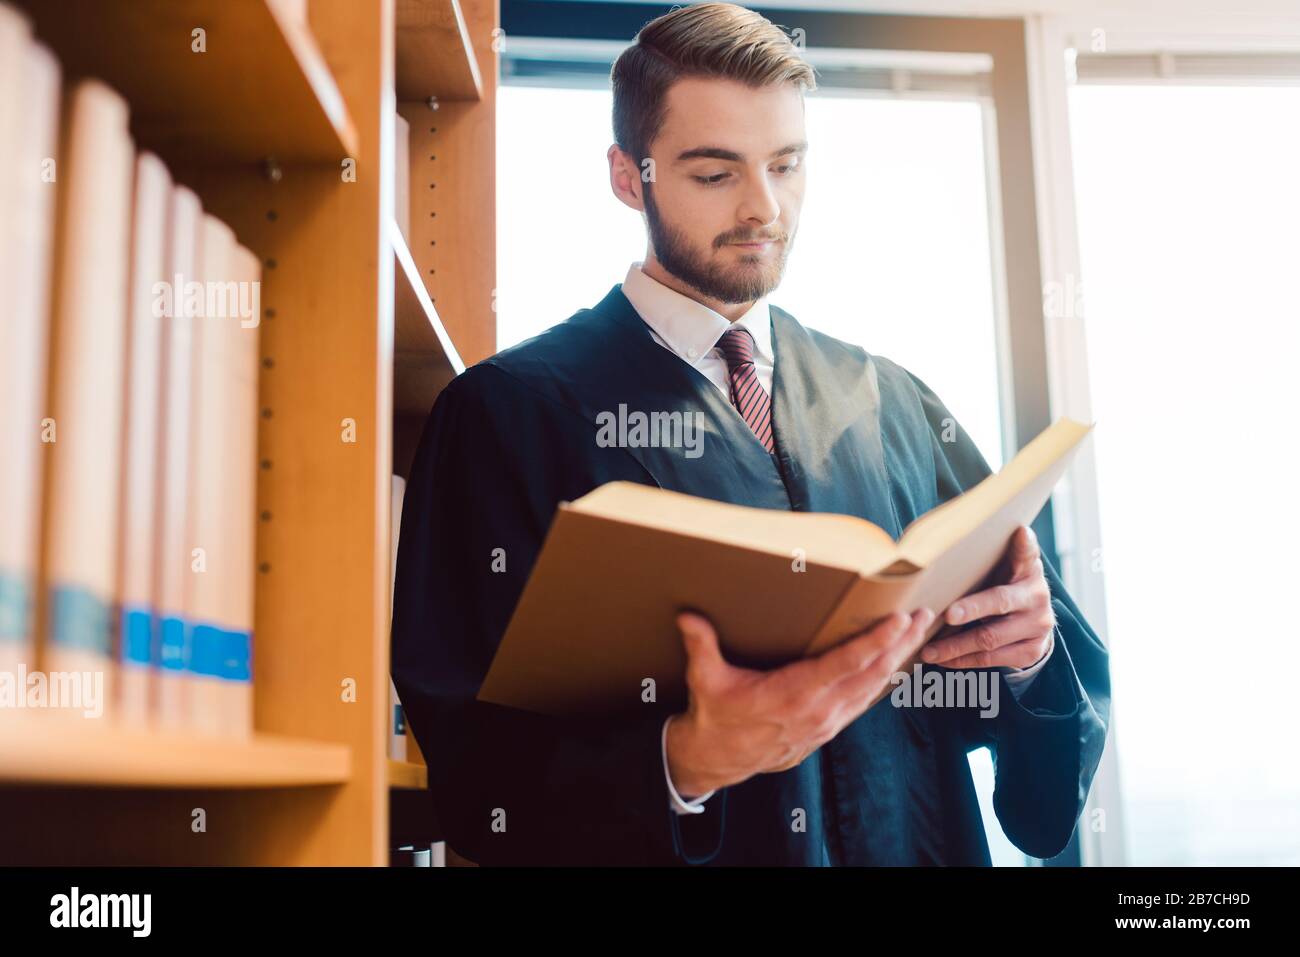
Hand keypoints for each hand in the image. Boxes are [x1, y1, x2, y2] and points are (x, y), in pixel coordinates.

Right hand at [665, 607, 935, 796]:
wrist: (718, 759)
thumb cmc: (715, 717)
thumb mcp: (705, 680)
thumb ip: (701, 645)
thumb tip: (688, 617)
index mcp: (794, 694)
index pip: (846, 664)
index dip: (877, 641)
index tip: (899, 619)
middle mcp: (818, 710)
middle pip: (872, 673)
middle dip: (901, 643)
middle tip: (923, 614)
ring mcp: (827, 723)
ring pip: (874, 688)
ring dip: (898, 660)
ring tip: (918, 632)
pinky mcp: (828, 729)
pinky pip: (865, 701)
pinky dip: (884, 680)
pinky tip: (895, 664)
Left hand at [921, 525, 1055, 669]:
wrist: (1034, 620)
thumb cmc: (1005, 585)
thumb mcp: (1004, 567)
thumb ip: (993, 554)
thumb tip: (955, 534)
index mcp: (1028, 570)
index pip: (1027, 553)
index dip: (1023, 544)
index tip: (1020, 532)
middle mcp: (1038, 597)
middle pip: (1000, 602)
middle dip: (971, 609)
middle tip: (946, 615)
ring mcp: (1038, 626)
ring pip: (990, 638)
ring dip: (955, 646)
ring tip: (928, 650)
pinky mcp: (1032, 651)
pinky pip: (991, 659)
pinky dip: (964, 661)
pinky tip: (943, 661)